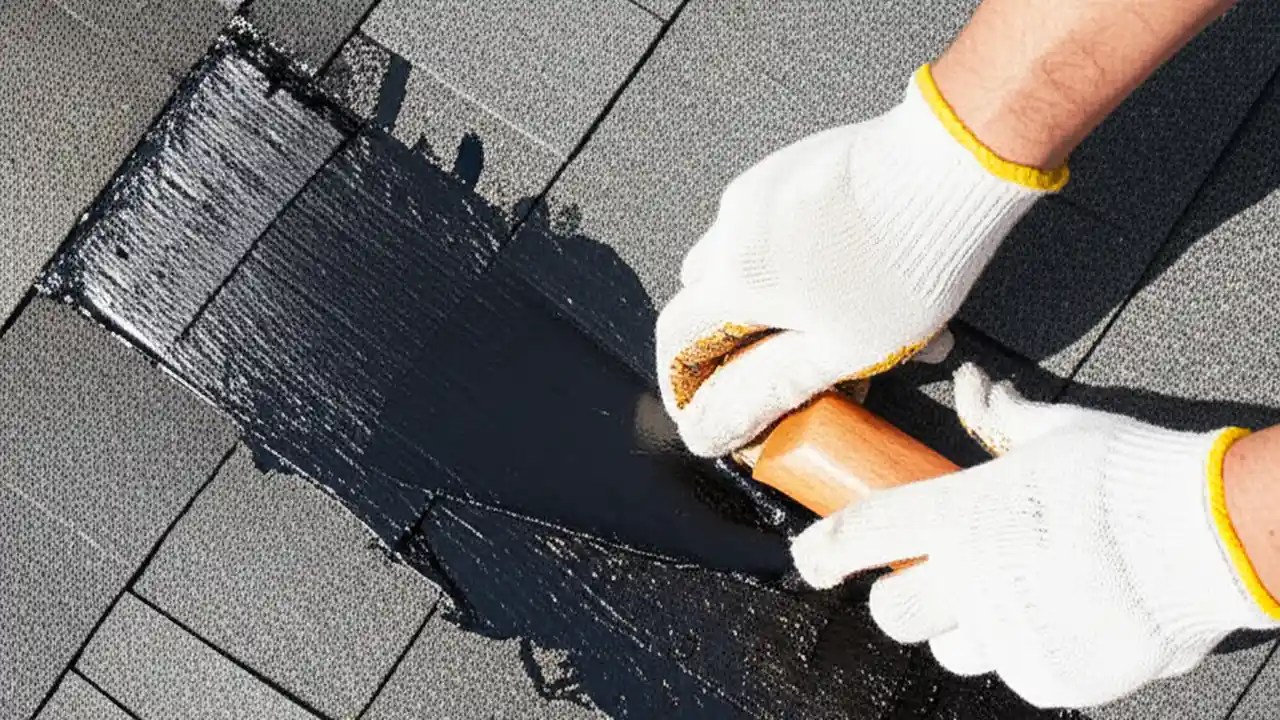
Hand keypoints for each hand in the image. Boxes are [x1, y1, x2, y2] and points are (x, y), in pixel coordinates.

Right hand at [655, 66, 1064, 456]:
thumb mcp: (841, 351)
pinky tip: (855, 270)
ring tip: (837, 317)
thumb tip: (711, 431)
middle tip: (779, 363)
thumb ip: (768, 392)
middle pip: (702, 294)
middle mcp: (735, 226)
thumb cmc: (904, 262)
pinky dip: (795, 253)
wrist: (952, 164)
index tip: (707, 407)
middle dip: (730, 335)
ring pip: (739, 252)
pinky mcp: (794, 162)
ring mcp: (762, 186)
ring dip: (768, 292)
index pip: (675, 339)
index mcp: (737, 278)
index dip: (683, 382)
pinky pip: (773, 217)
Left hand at [791, 364, 1275, 707]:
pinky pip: (1012, 673)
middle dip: (899, 594)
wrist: (1219, 537)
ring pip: (949, 648)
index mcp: (964, 512)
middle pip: (891, 611)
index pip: (860, 535)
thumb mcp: (1058, 432)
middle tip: (927, 575)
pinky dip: (1022, 651)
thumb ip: (1000, 418)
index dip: (822, 550)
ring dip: (961, 627)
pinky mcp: (1055, 676)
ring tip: (1003, 596)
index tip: (813, 558)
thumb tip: (971, 385)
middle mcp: (975, 579)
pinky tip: (1054, 618)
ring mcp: (1013, 633)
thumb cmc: (1136, 476)